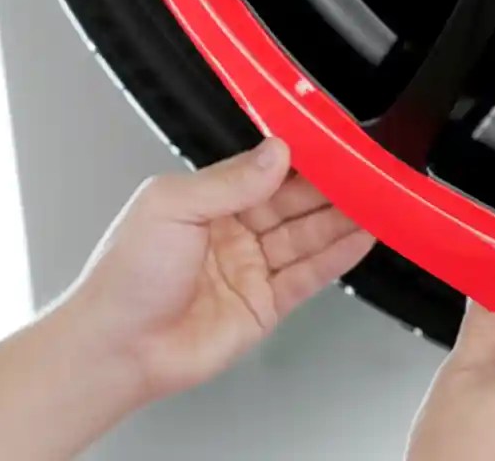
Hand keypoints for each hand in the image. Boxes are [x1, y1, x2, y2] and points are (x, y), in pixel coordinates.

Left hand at [63, 138, 374, 401]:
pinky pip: (309, 275)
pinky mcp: (265, 305)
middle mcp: (231, 232)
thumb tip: (276, 152)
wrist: (116, 350)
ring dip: (342, 219)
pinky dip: (337, 256)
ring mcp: (250, 269)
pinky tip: (361, 238)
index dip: (301, 158)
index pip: (265, 169)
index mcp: (205, 200)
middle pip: (293, 202)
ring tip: (378, 200)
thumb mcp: (172, 207)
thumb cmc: (123, 278)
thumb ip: (230, 180)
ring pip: (307, 236)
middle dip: (331, 187)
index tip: (333, 145)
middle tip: (366, 171)